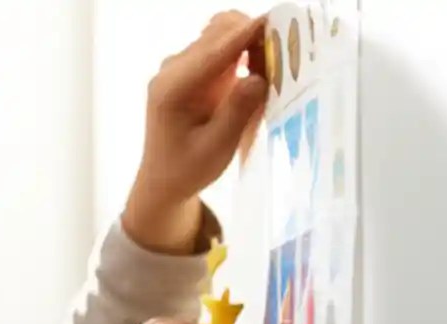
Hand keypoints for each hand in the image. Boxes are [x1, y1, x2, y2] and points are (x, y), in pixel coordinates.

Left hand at [123, 11, 268, 252]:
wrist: (163, 180)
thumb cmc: (188, 170)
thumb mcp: (216, 148)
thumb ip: (237, 112)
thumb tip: (259, 77)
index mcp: (172, 89)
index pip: (214, 51)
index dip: (247, 33)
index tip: (276, 21)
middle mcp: (172, 70)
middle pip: (218, 33)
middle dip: (253, 36)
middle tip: (283, 58)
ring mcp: (180, 68)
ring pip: (221, 35)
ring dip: (250, 42)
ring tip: (273, 67)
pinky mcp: (191, 71)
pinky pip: (221, 48)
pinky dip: (243, 50)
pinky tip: (259, 69)